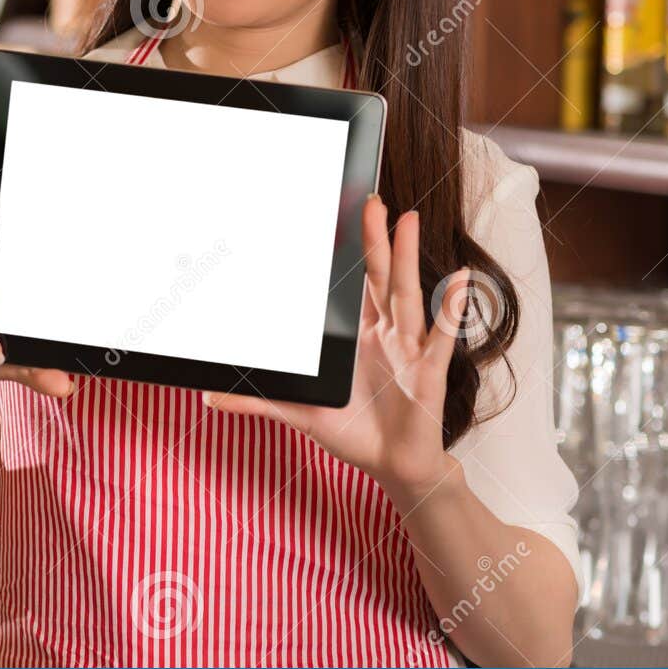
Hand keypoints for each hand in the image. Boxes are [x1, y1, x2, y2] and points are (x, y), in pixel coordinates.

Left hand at [204, 195, 467, 502]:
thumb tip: (208, 398)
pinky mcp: (428, 372)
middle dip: (374, 240)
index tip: (337, 215)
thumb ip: (256, 402)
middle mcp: (386, 333)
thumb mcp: (298, 413)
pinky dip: (451, 307)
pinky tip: (459, 278)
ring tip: (408, 220)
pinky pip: (442, 335)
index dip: (347, 253)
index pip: (351, 285)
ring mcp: (409, 349)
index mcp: (358, 335)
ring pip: (407, 295)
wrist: (394, 468)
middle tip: (369, 200)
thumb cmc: (354, 433)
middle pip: (378, 278)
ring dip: (409, 257)